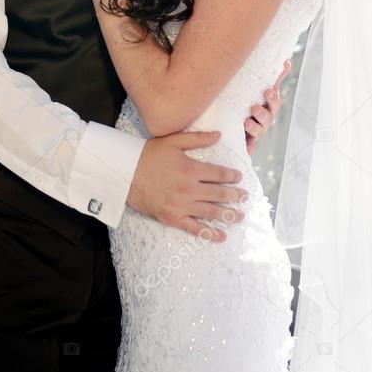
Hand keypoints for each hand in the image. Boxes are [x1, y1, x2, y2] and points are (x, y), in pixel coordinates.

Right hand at [127, 130, 247, 242]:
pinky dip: (208, 233)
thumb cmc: (149, 155)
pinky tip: (220, 236)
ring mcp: (182, 205)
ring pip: (211, 211)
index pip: (218, 173)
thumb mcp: (173, 141)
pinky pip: (194, 228)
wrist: (126, 173)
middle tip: (245, 197)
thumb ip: (197, 139)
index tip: (239, 177)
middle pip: (218, 193)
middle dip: (234, 195)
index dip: (231, 175)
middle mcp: (190, 188)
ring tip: (240, 216)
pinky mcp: (173, 218)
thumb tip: (218, 135)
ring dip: (228, 214)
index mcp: (191, 169)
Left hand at [244, 59, 290, 155]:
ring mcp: (257, 131)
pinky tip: (247, 150)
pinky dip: (249, 149)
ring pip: (257, 131)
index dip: (272, 97)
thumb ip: (275, 77)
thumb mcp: (264, 89)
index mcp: (269, 106)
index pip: (274, 102)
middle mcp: (265, 119)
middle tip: (254, 107)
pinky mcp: (247, 141)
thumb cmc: (256, 101)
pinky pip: (249, 146)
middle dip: (262, 113)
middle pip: (267, 118)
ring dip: (253, 127)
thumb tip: (287, 61)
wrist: (241, 121)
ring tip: (246, 122)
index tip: (268, 91)